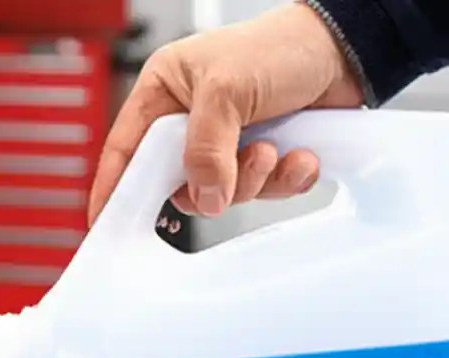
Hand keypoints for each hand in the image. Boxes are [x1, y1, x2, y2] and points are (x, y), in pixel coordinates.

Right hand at [88, 3, 364, 224]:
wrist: (346, 49)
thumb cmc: (280, 45)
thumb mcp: (227, 90)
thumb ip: (205, 148)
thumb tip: (203, 197)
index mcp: (165, 92)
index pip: (126, 147)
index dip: (114, 186)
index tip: (103, 221)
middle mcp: (193, 119)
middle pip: (178, 181)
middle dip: (211, 183)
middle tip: (232, 169)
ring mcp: (228, 140)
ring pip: (223, 193)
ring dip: (255, 180)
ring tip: (274, 148)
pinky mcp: (263, 154)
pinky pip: (263, 192)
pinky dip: (286, 179)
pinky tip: (300, 154)